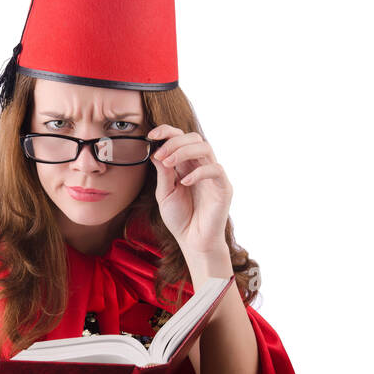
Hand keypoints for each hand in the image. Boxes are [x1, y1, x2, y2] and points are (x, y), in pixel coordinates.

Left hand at [147, 124, 231, 256]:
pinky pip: (215, 170)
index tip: (151, 135)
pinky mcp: (223, 187)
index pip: (181, 138)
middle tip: (160, 155)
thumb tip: (156, 152)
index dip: (167, 131)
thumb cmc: (180, 218)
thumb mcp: (164, 193)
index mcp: (186, 165)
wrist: (193, 241)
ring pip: (205, 148)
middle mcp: (201, 166)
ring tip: (167, 163)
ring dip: (183, 151)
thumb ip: (163, 173)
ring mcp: (214, 176)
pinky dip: (198, 172)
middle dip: (174, 141)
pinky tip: (184, 182)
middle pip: (194, 138)